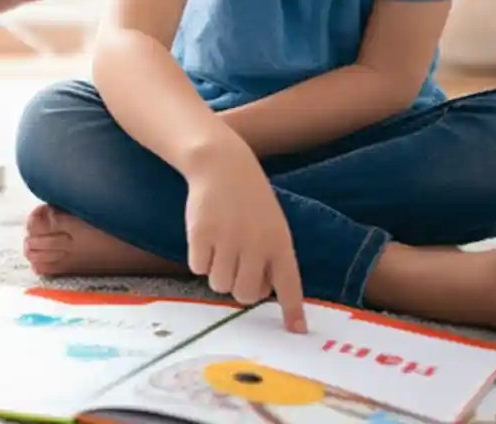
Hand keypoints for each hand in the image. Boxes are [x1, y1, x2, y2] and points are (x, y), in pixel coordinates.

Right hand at [184, 138, 307, 332]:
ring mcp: (227, 239)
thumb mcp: (272, 225)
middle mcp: (255, 243)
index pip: (289, 283)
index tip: (297, 330)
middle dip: (238, 287)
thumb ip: (269, 258)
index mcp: (279, 242)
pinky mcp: (201, 234)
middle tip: (236, 266)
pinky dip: (199, 258)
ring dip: (217, 272)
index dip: (292, 309)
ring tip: (220, 246)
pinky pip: (197, 268)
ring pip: (219, 284)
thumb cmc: (249, 200)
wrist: (223, 165)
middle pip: (244, 295)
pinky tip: (206, 236)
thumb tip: (257, 293)